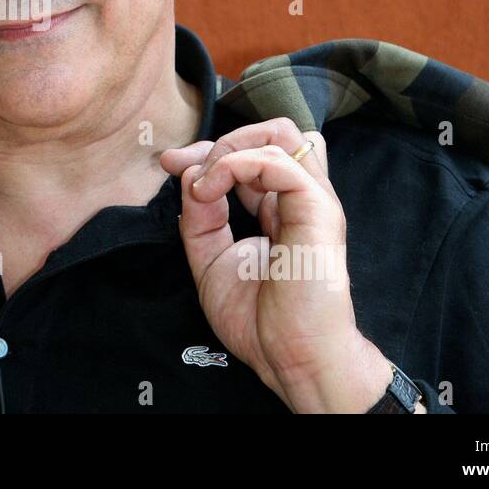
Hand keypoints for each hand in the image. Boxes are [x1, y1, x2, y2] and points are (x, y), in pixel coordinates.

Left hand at [160, 118, 391, 412]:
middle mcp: (301, 198)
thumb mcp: (212, 261)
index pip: (253, 154)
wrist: (292, 357)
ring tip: (205, 181)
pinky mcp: (318, 210)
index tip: (170, 164)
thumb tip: (192, 176)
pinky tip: (211, 189)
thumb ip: (200, 219)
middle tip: (182, 165)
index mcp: (282, 209)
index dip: (209, 152)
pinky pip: (277, 160)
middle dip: (221, 139)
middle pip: (272, 131)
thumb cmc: (261, 321)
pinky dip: (235, 164)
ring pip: (281, 133)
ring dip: (230, 146)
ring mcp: (313, 201)